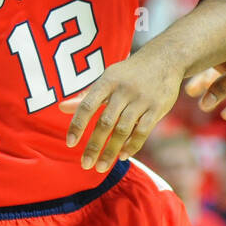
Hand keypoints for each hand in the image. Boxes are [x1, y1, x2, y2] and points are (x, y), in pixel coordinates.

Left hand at [59, 44, 184, 171]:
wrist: (164, 58)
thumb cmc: (128, 73)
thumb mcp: (107, 78)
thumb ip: (86, 96)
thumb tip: (61, 108)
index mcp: (107, 81)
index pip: (87, 105)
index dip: (77, 125)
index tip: (70, 144)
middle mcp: (123, 90)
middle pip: (105, 122)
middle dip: (94, 146)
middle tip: (85, 164)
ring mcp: (141, 99)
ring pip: (123, 130)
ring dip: (111, 151)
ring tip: (101, 167)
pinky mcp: (157, 108)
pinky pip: (142, 131)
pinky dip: (132, 145)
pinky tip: (123, 156)